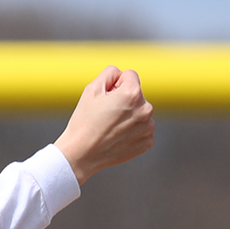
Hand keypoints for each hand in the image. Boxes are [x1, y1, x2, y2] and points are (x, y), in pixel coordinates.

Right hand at [53, 66, 154, 182]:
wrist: (81, 154)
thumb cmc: (83, 121)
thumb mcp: (91, 90)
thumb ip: (109, 73)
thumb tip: (121, 74)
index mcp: (133, 93)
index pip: (129, 76)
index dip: (114, 85)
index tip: (104, 99)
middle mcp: (146, 109)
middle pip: (136, 95)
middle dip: (123, 101)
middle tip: (105, 115)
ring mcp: (148, 127)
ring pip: (139, 113)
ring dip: (128, 116)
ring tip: (110, 127)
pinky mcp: (147, 142)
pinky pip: (142, 130)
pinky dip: (132, 132)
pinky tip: (116, 137)